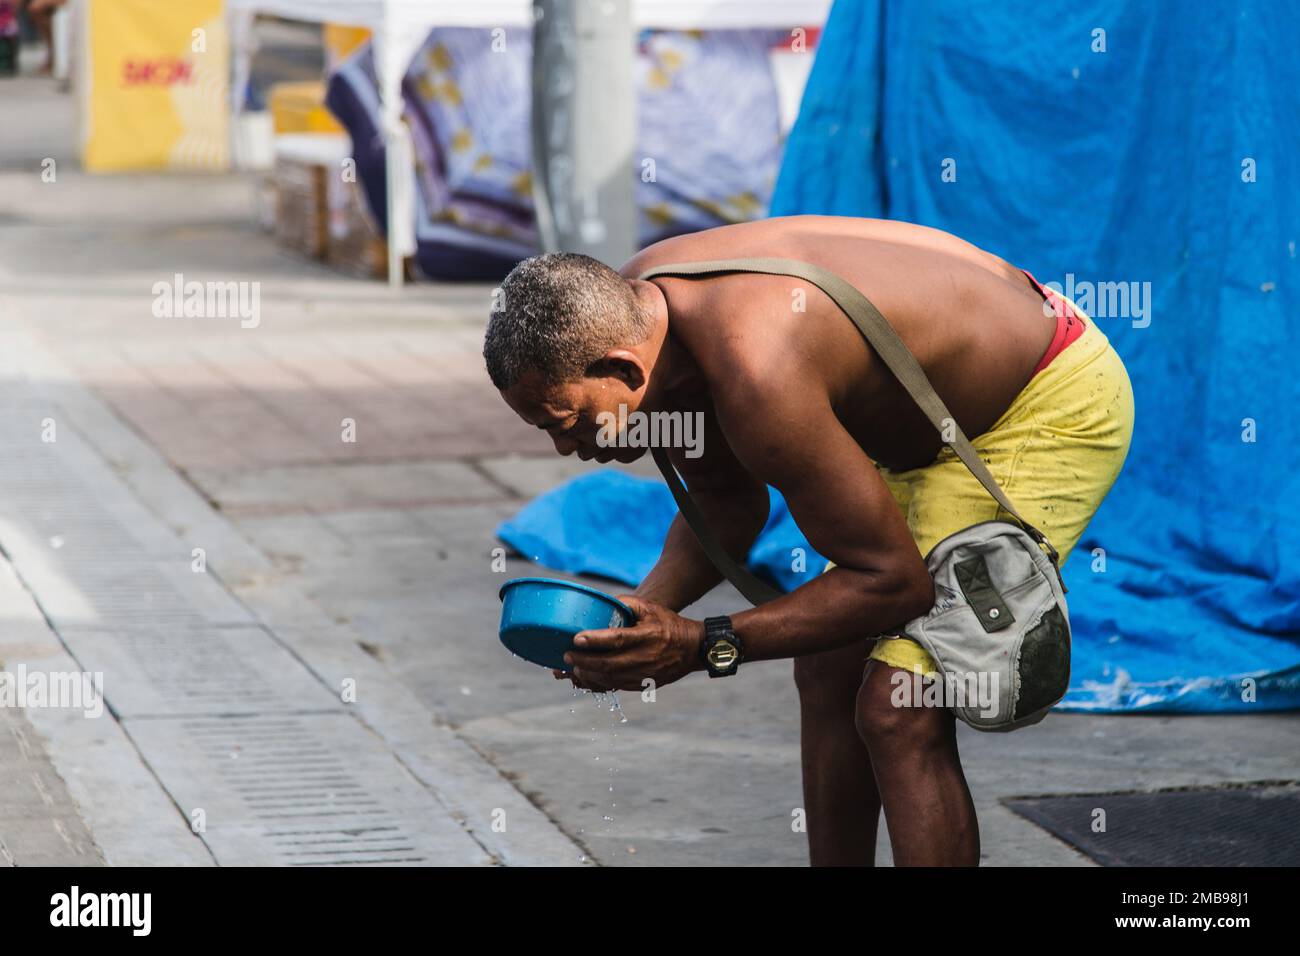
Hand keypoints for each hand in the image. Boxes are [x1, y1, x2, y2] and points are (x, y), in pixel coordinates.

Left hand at [551, 595, 703, 692]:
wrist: (693, 648)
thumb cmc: (668, 624)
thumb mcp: (651, 608)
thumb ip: (627, 603)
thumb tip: (602, 602)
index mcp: (648, 635)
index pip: (617, 639)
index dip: (595, 640)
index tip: (576, 639)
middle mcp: (647, 656)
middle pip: (609, 663)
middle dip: (584, 662)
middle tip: (567, 656)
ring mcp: (646, 673)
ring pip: (612, 678)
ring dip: (590, 675)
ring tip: (574, 668)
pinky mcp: (645, 684)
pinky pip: (618, 687)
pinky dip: (601, 683)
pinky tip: (589, 677)